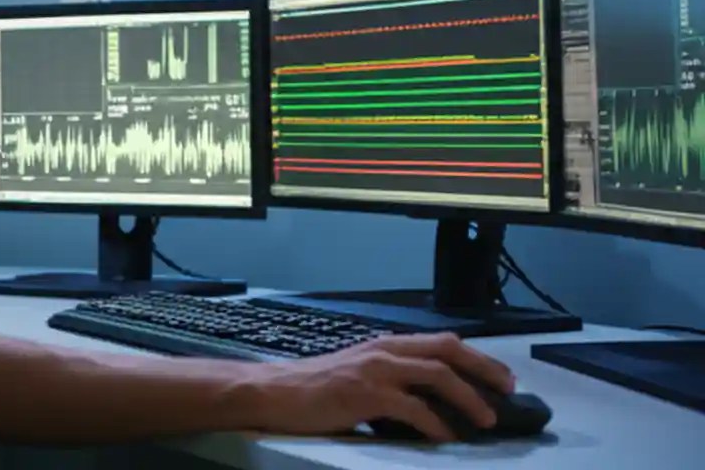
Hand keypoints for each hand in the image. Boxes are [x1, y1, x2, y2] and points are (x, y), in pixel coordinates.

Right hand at [246, 333, 514, 441]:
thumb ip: (390, 379)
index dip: (477, 358)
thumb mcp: (357, 373)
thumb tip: (427, 401)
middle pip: (448, 351)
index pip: (442, 343)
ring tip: (486, 419)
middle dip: (484, 370)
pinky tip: (446, 438)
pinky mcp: (365, 394)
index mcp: (385, 345)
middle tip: (508, 390)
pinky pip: (413, 409)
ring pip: (437, 376)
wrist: (274, 391)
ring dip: (468, 398)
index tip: (500, 376)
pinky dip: (436, 424)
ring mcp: (375, 370)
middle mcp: (384, 351)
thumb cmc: (312, 388)